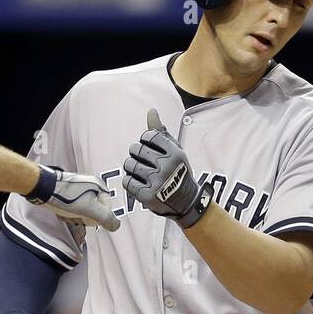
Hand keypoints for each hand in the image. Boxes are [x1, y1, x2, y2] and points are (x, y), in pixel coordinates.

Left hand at [31, 166, 119, 231]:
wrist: (42, 189)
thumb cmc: (63, 196)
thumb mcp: (90, 210)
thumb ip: (106, 218)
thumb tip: (116, 226)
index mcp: (99, 186)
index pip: (107, 210)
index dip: (97, 218)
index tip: (88, 217)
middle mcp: (90, 186)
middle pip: (94, 212)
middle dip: (83, 218)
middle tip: (75, 215)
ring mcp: (78, 190)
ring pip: (82, 213)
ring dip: (74, 218)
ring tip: (66, 213)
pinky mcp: (68, 195)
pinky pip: (72, 210)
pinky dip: (67, 214)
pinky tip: (61, 212)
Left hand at [122, 108, 201, 225]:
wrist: (185, 201)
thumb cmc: (177, 171)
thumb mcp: (174, 150)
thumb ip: (160, 132)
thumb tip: (151, 111)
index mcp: (174, 153)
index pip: (147, 136)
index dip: (144, 141)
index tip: (149, 149)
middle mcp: (166, 166)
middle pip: (135, 149)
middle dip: (136, 154)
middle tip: (144, 163)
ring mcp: (156, 182)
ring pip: (129, 165)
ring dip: (131, 167)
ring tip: (140, 172)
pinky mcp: (147, 196)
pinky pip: (127, 181)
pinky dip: (129, 182)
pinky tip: (138, 183)